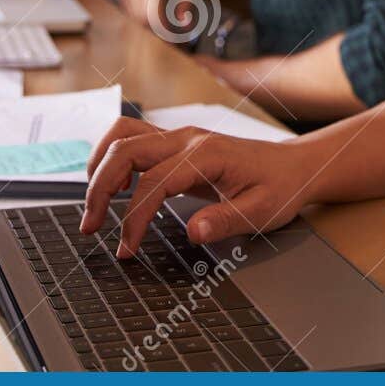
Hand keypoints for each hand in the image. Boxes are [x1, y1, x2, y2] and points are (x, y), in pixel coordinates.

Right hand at [80, 118, 314, 255]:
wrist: (293, 166)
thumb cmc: (279, 187)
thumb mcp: (262, 212)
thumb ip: (226, 221)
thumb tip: (193, 232)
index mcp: (206, 155)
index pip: (154, 183)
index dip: (134, 218)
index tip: (127, 249)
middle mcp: (186, 139)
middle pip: (125, 151)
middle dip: (99, 188)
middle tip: (91, 227)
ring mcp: (179, 137)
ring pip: (122, 136)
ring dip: (99, 168)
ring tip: (94, 205)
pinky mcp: (175, 144)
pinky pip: (131, 139)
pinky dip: (112, 159)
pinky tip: (116, 188)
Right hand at [117, 0, 201, 32]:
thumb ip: (188, 0)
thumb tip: (183, 23)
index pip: (153, 3)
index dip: (162, 23)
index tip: (176, 36)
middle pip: (143, 15)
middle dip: (161, 28)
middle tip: (180, 34)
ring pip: (137, 18)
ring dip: (154, 25)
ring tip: (172, 16)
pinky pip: (133, 15)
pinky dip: (147, 19)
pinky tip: (160, 8)